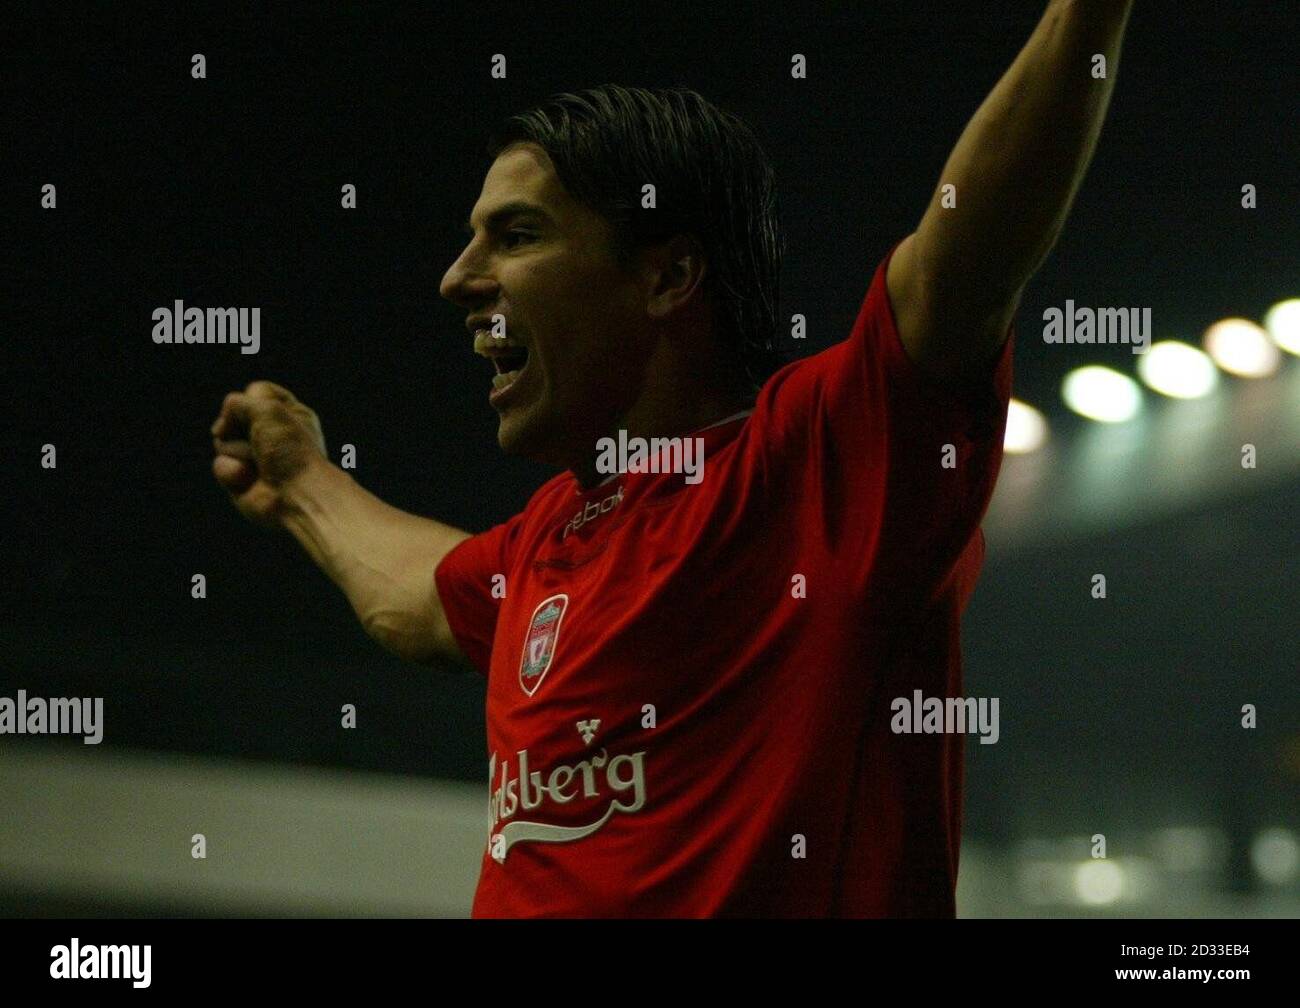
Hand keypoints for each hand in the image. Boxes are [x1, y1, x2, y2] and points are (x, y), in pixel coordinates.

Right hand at [211, 380, 327, 527]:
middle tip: (264, 443)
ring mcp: (254, 456)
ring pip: (222, 440)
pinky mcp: (241, 479)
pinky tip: (250, 481)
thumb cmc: (292, 451)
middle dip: (242, 428)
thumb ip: (237, 403)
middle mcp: (270, 434)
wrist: (297, 496)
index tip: (269, 412)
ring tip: (261, 464)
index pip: (256, 391)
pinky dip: (233, 472)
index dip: (254, 401)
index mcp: (288, 413)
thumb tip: (219, 430)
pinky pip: (220, 466)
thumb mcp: (268, 409)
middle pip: (233, 416)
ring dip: (239, 451)